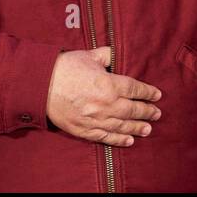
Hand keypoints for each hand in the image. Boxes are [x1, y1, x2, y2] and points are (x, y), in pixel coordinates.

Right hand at [45, 46, 161, 146]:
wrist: (40, 86)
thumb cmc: (64, 68)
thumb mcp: (88, 55)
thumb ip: (106, 56)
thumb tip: (116, 54)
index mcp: (109, 84)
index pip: (135, 90)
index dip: (148, 93)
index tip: (157, 95)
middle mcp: (106, 105)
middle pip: (132, 110)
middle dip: (147, 112)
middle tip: (157, 113)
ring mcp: (95, 120)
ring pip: (122, 126)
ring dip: (137, 128)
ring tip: (148, 129)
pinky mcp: (84, 130)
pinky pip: (106, 137)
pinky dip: (119, 140)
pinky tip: (128, 141)